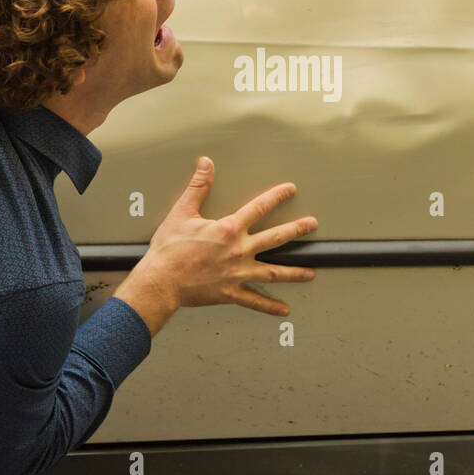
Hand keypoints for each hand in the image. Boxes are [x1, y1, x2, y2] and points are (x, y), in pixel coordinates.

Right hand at [130, 157, 317, 319]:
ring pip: (273, 273)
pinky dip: (270, 307)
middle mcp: (239, 251)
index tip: (290, 190)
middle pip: (275, 238)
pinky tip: (284, 310)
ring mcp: (237, 274)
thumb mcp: (182, 212)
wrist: (160, 281)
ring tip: (311, 273)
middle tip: (312, 225)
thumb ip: (198, 187)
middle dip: (296, 230)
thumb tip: (206, 163)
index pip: (258, 208)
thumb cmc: (169, 249)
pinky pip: (255, 301)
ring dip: (294, 272)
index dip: (276, 197)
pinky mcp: (231, 293)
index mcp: (229, 230)